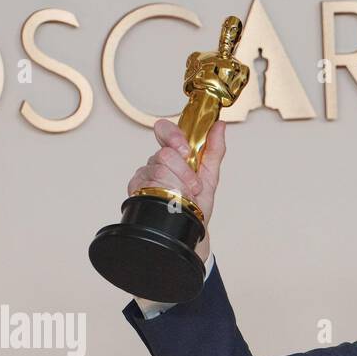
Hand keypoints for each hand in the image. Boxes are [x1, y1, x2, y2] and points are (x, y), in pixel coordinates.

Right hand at [127, 118, 227, 261]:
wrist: (191, 228)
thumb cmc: (198, 202)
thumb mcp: (210, 176)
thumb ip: (214, 150)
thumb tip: (219, 126)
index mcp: (173, 152)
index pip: (164, 130)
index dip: (174, 136)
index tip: (187, 150)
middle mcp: (157, 160)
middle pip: (165, 153)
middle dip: (184, 172)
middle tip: (193, 185)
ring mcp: (145, 174)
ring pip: (159, 170)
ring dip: (178, 186)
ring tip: (184, 197)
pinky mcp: (137, 188)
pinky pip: (150, 184)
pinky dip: (167, 195)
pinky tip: (171, 201)